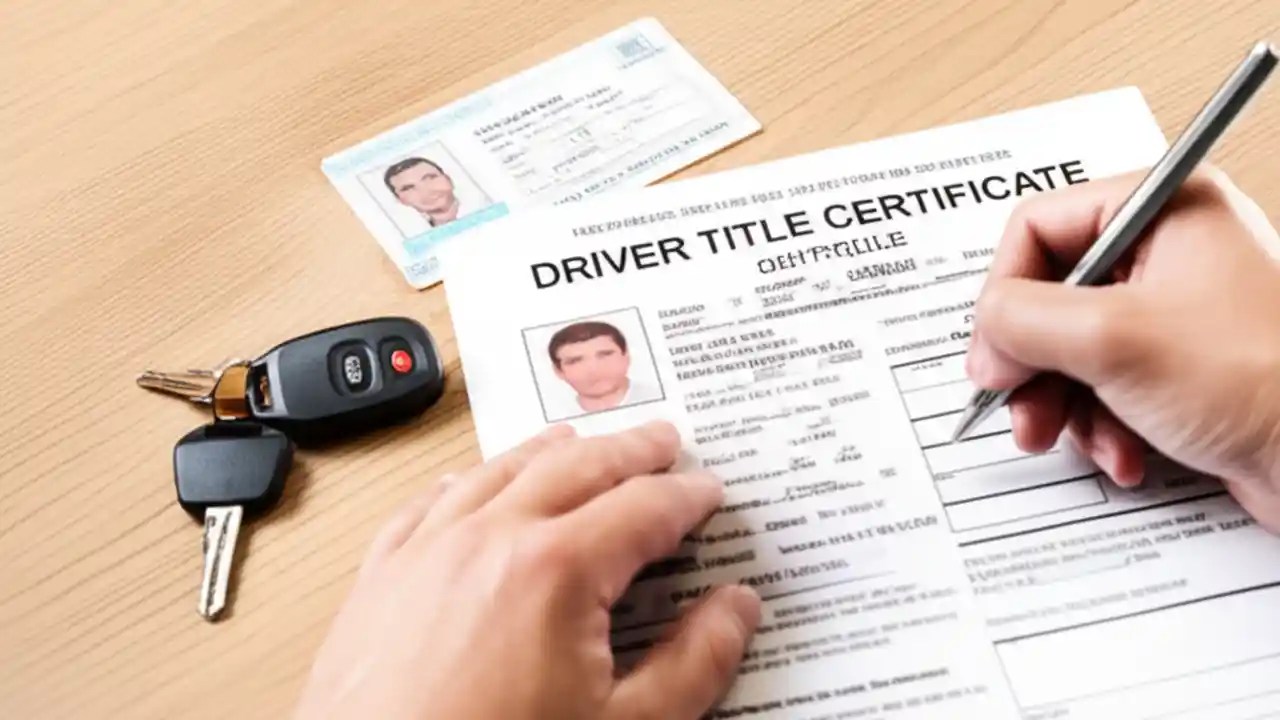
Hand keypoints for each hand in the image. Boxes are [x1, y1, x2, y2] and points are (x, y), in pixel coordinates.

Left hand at [292, 421, 761, 719]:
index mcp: (556, 569)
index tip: (707, 492)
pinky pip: (431, 500)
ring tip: (581, 441)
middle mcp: (489, 538)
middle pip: (578, 466)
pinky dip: (470, 479)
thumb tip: (734, 610)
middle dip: (630, 450)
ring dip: (554, 450)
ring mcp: (428, 549)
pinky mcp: (382, 574)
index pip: (644, 507)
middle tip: (663, 441)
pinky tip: (476, 481)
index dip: (686, 495)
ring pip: (502, 469)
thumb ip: (691, 664)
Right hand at [966, 166, 1279, 529]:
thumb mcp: (1114, 339)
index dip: (1005, 291)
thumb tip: (986, 330)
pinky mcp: (1178, 365)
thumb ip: (1024, 321)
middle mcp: (1167, 250)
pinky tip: (1121, 449)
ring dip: (1059, 402)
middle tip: (1016, 398)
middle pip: (1048, 294)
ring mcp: (1173, 310)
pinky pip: (1104, 384)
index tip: (995, 349)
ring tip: (1065, 434)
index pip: (1039, 226)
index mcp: (1162, 208)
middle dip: (1029, 361)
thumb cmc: (1263, 381)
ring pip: (1070, 347)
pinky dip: (1099, 423)